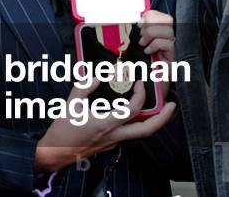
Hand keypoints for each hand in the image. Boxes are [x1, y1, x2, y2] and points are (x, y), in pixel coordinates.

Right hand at [34, 79, 176, 171]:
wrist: (56, 151)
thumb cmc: (63, 130)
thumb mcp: (70, 104)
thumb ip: (84, 87)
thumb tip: (97, 77)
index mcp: (105, 123)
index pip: (132, 110)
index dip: (140, 95)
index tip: (139, 83)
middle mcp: (114, 135)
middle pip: (147, 130)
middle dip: (163, 118)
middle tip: (172, 106)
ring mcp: (115, 141)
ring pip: (141, 134)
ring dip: (154, 122)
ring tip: (161, 110)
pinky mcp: (112, 143)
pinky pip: (131, 134)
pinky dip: (139, 124)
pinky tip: (138, 115)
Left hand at [138, 9, 174, 96]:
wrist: (150, 93)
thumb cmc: (141, 73)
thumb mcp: (135, 52)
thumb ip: (135, 38)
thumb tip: (130, 24)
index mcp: (159, 37)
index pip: (162, 16)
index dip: (152, 15)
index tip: (140, 21)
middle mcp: (168, 42)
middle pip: (168, 19)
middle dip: (152, 22)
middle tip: (141, 33)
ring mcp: (173, 50)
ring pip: (168, 30)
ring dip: (152, 34)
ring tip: (143, 44)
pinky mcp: (174, 59)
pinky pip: (168, 44)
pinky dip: (156, 45)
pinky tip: (148, 52)